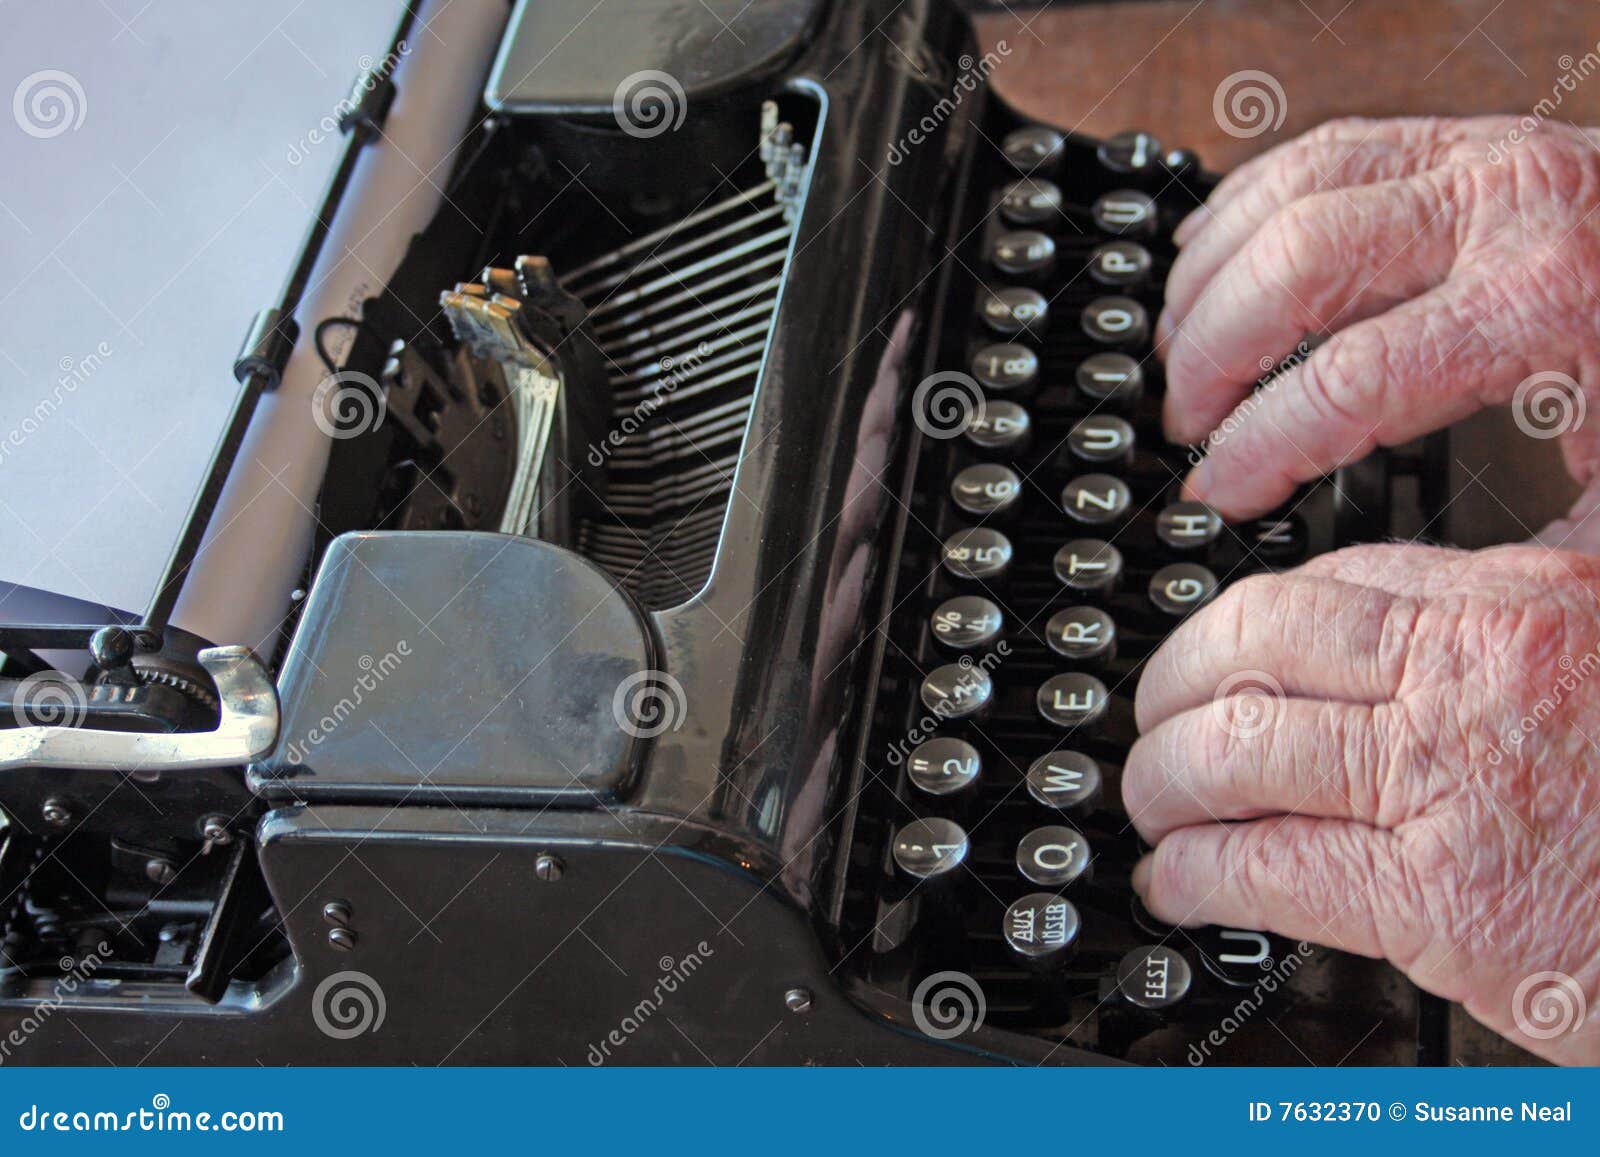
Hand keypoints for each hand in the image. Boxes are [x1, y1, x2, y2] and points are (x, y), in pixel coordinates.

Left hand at [1124, 541, 1599, 1063]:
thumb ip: (1511, 647)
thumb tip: (1392, 649)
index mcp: (1528, 606)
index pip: (1328, 582)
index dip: (1237, 623)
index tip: (1209, 654)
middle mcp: (1481, 676)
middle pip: (1254, 647)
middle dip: (1172, 687)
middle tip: (1153, 722)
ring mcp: (1455, 783)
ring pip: (1237, 752)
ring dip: (1164, 782)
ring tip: (1152, 805)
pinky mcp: (1445, 901)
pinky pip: (1265, 867)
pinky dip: (1195, 875)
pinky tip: (1178, 884)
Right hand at [1158, 116, 1599, 521]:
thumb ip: (1517, 558)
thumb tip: (1387, 598)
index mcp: (1547, 301)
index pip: (1345, 381)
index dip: (1258, 450)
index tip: (1219, 493)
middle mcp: (1504, 210)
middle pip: (1295, 268)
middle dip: (1214, 357)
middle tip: (1186, 424)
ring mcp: (1479, 162)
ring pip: (1288, 195)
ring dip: (1211, 276)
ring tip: (1178, 351)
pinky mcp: (1463, 144)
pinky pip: (1317, 155)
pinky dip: (1243, 207)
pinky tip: (1209, 260)